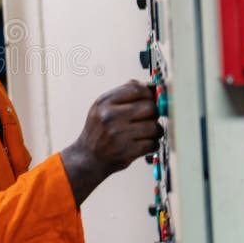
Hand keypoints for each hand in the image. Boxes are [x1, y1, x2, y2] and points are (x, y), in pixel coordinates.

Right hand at [60, 80, 162, 205]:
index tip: (150, 98)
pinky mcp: (127, 151)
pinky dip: (152, 144)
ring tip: (148, 132)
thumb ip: (121, 95)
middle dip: (154, 113)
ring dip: (156, 130)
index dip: (149, 93)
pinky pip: (153, 143)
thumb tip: (145, 85)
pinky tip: (144, 143)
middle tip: (149, 118)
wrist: (87, 157)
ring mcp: (119, 134)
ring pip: (154, 127)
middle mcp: (110, 117)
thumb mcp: (101, 108)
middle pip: (150, 107)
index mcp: (104, 103)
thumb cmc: (97, 131)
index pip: (136, 90)